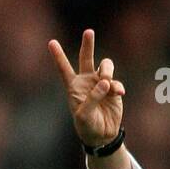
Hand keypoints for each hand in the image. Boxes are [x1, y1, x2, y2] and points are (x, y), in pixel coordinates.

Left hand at [48, 29, 125, 147]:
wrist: (102, 135)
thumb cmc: (87, 126)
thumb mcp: (84, 115)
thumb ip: (93, 97)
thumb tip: (105, 82)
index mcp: (74, 87)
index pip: (64, 69)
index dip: (58, 56)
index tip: (51, 42)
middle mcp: (86, 81)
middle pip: (86, 57)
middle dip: (87, 44)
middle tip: (88, 32)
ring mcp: (100, 83)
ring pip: (105, 65)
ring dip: (107, 70)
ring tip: (107, 83)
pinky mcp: (113, 88)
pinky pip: (116, 81)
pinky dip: (117, 87)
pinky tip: (118, 94)